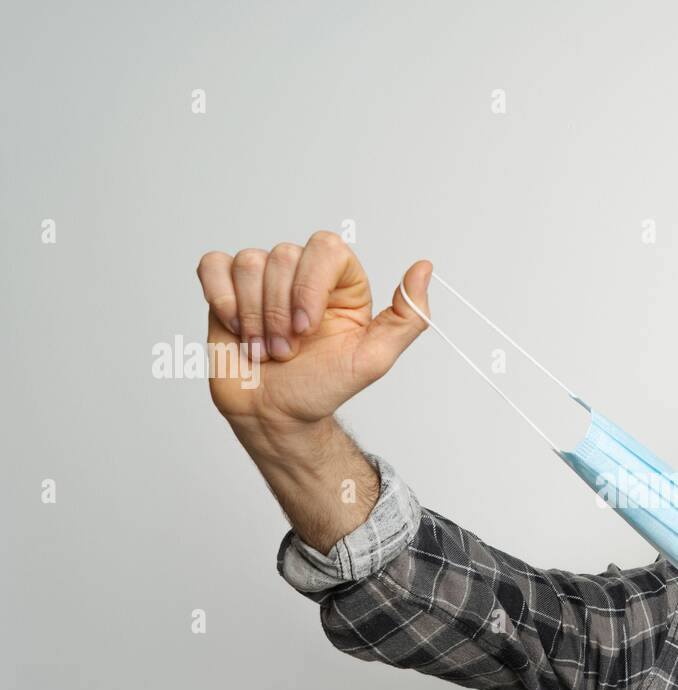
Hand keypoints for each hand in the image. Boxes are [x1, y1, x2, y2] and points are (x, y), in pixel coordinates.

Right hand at [196, 231, 431, 433]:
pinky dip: (222, 299)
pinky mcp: (225, 288)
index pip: (325, 247)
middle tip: (287, 350)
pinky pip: (214, 266)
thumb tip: (424, 268)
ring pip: (249, 263)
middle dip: (280, 313)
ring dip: (253, 317)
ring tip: (265, 349)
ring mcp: (262, 279)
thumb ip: (408, 317)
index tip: (307, 329)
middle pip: (283, 255)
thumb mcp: (374, 359)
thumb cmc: (322, 388)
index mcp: (341, 283)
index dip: (310, 285)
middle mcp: (302, 274)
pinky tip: (235, 328)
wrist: (275, 415)